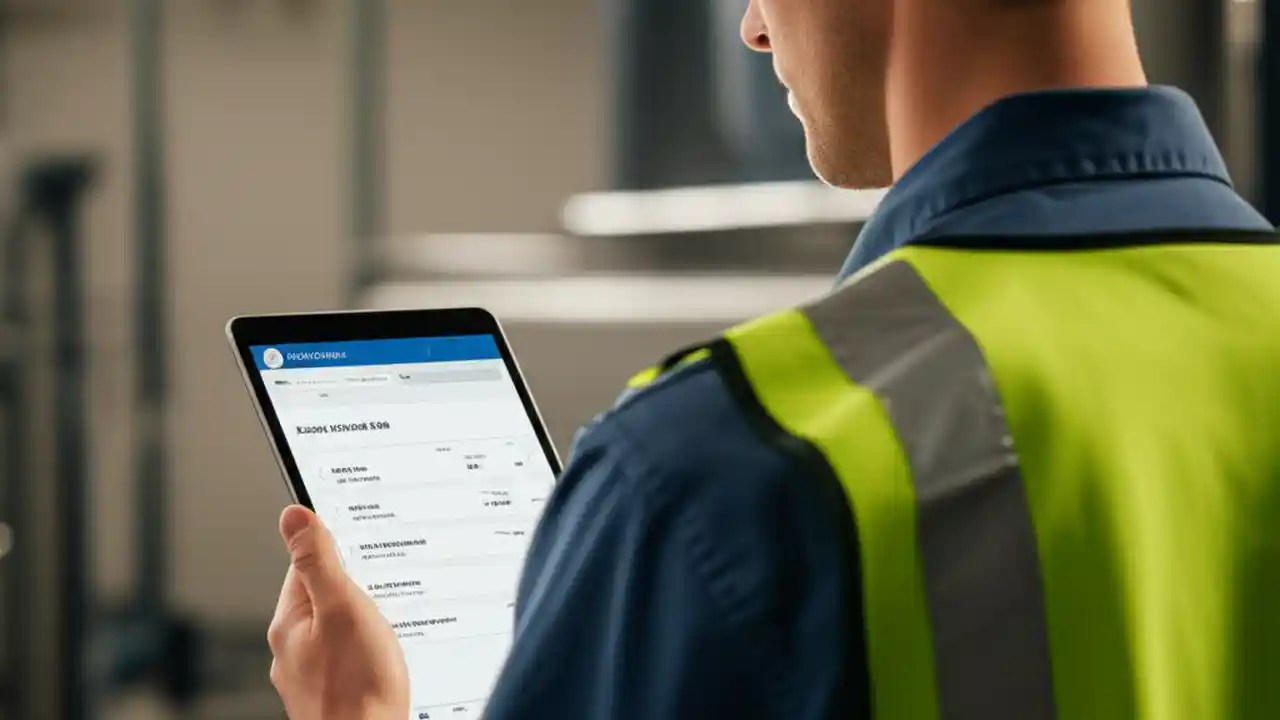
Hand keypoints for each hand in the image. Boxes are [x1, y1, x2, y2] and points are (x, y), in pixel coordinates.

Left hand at [269, 506, 409, 719]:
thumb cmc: (358, 688)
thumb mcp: (343, 610)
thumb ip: (319, 562)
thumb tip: (294, 516)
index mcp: (289, 623)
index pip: (305, 566)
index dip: (336, 553)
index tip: (360, 549)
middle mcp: (292, 649)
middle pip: (322, 597)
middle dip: (353, 590)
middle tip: (381, 593)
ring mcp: (310, 674)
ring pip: (335, 630)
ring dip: (360, 623)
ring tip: (385, 627)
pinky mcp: (330, 692)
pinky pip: (346, 657)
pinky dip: (364, 652)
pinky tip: (381, 659)